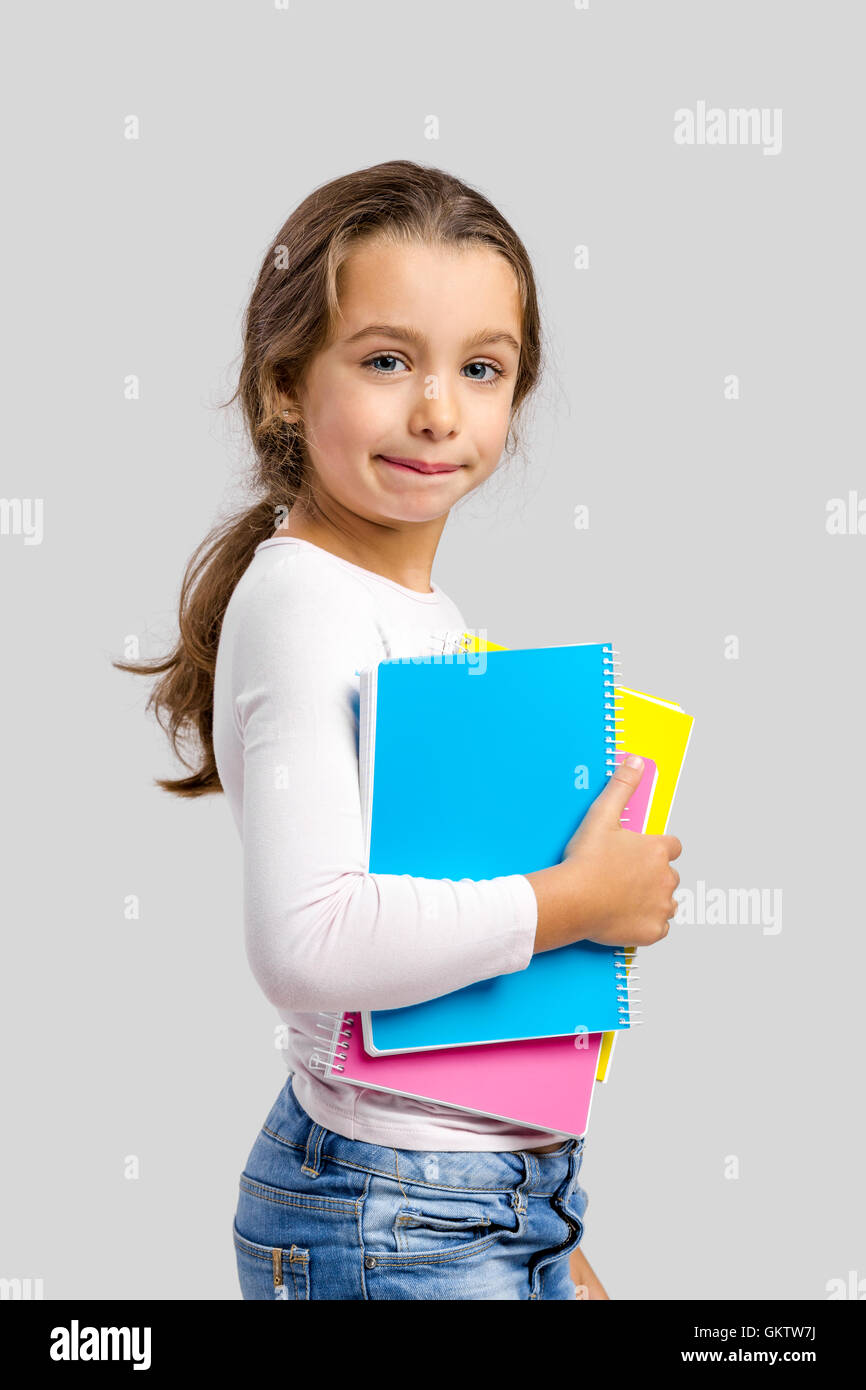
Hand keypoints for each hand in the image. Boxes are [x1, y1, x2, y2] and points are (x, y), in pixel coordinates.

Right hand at [561, 754, 681, 947]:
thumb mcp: (602, 815)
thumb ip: (622, 786)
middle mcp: (666, 878)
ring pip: (667, 901)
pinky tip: (626, 917)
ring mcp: (661, 906)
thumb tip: (635, 761)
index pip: (673, 846)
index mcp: (658, 850)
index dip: (657, 849)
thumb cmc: (585, 861)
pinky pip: (659, 928)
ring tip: (623, 898)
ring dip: (652, 900)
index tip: (639, 854)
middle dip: (652, 876)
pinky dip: (647, 924)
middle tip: (623, 878)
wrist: (572, 899)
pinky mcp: (653, 931)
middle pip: (669, 875)